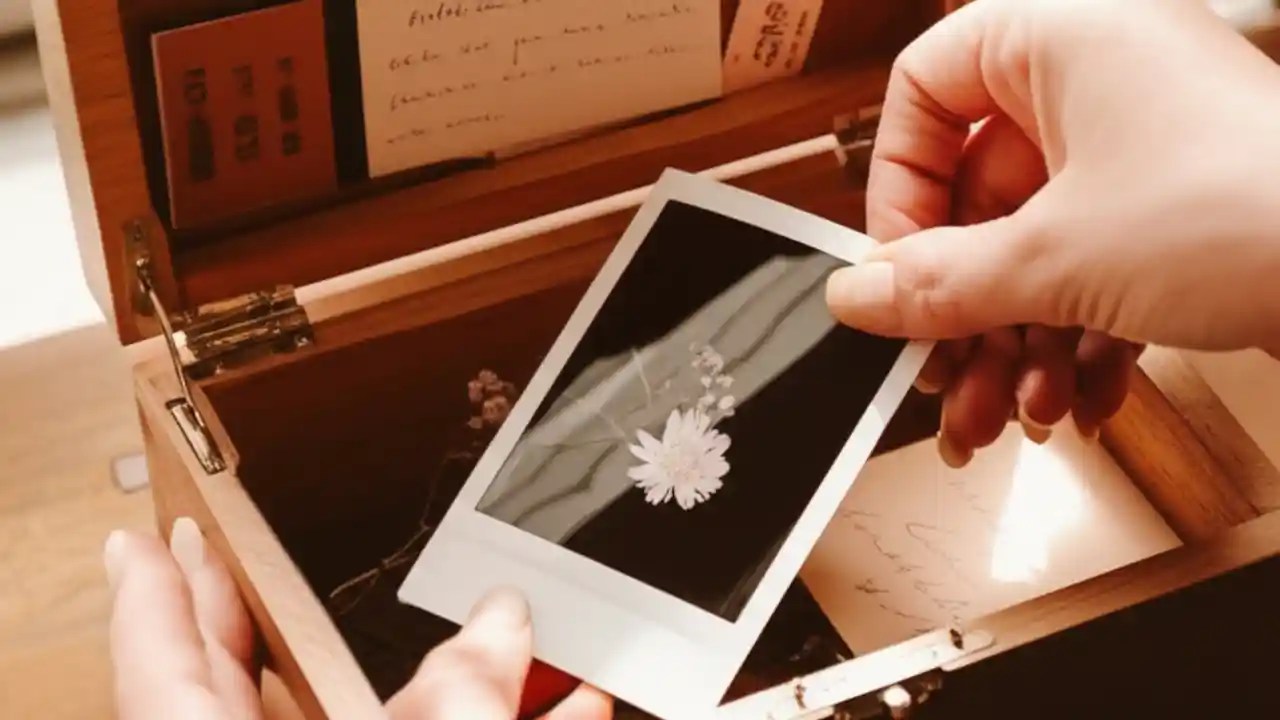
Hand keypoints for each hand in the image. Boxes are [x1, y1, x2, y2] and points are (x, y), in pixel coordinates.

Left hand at [103, 518, 612, 719]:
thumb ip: (455, 693)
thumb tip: (502, 623)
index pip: (165, 666)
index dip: (154, 591)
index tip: (141, 535)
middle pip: (261, 682)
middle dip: (270, 610)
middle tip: (245, 544)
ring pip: (385, 719)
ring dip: (437, 669)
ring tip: (465, 604)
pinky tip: (574, 697)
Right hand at [825, 0, 1279, 464]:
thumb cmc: (1254, 209)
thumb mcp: (1056, 257)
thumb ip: (938, 281)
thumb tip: (856, 295)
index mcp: (1059, 38)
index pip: (923, 89)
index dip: (897, 185)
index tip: (900, 267)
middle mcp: (1099, 79)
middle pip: (977, 190)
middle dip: (961, 301)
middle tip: (945, 371)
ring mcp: (1143, 144)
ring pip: (1034, 241)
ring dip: (1014, 338)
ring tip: (1012, 411)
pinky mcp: (1178, 205)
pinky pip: (1092, 263)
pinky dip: (1076, 334)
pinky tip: (1078, 397)